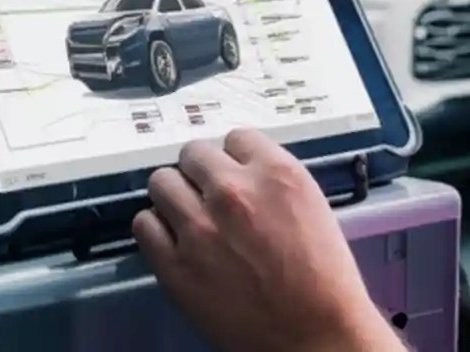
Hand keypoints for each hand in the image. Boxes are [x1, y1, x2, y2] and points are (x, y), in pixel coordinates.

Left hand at [133, 128, 402, 351]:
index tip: (235, 173)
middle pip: (193, 153)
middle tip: (209, 194)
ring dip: (175, 195)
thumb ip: (273, 182)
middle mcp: (234, 192)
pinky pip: (144, 224)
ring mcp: (199, 228)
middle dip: (201, 172)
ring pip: (162, 182)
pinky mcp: (175, 265)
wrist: (315, 334)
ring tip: (188, 216)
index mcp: (276, 174)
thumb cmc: (325, 277)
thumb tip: (241, 171)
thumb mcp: (311, 207)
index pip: (236, 137)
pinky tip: (174, 240)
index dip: (235, 157)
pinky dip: (157, 228)